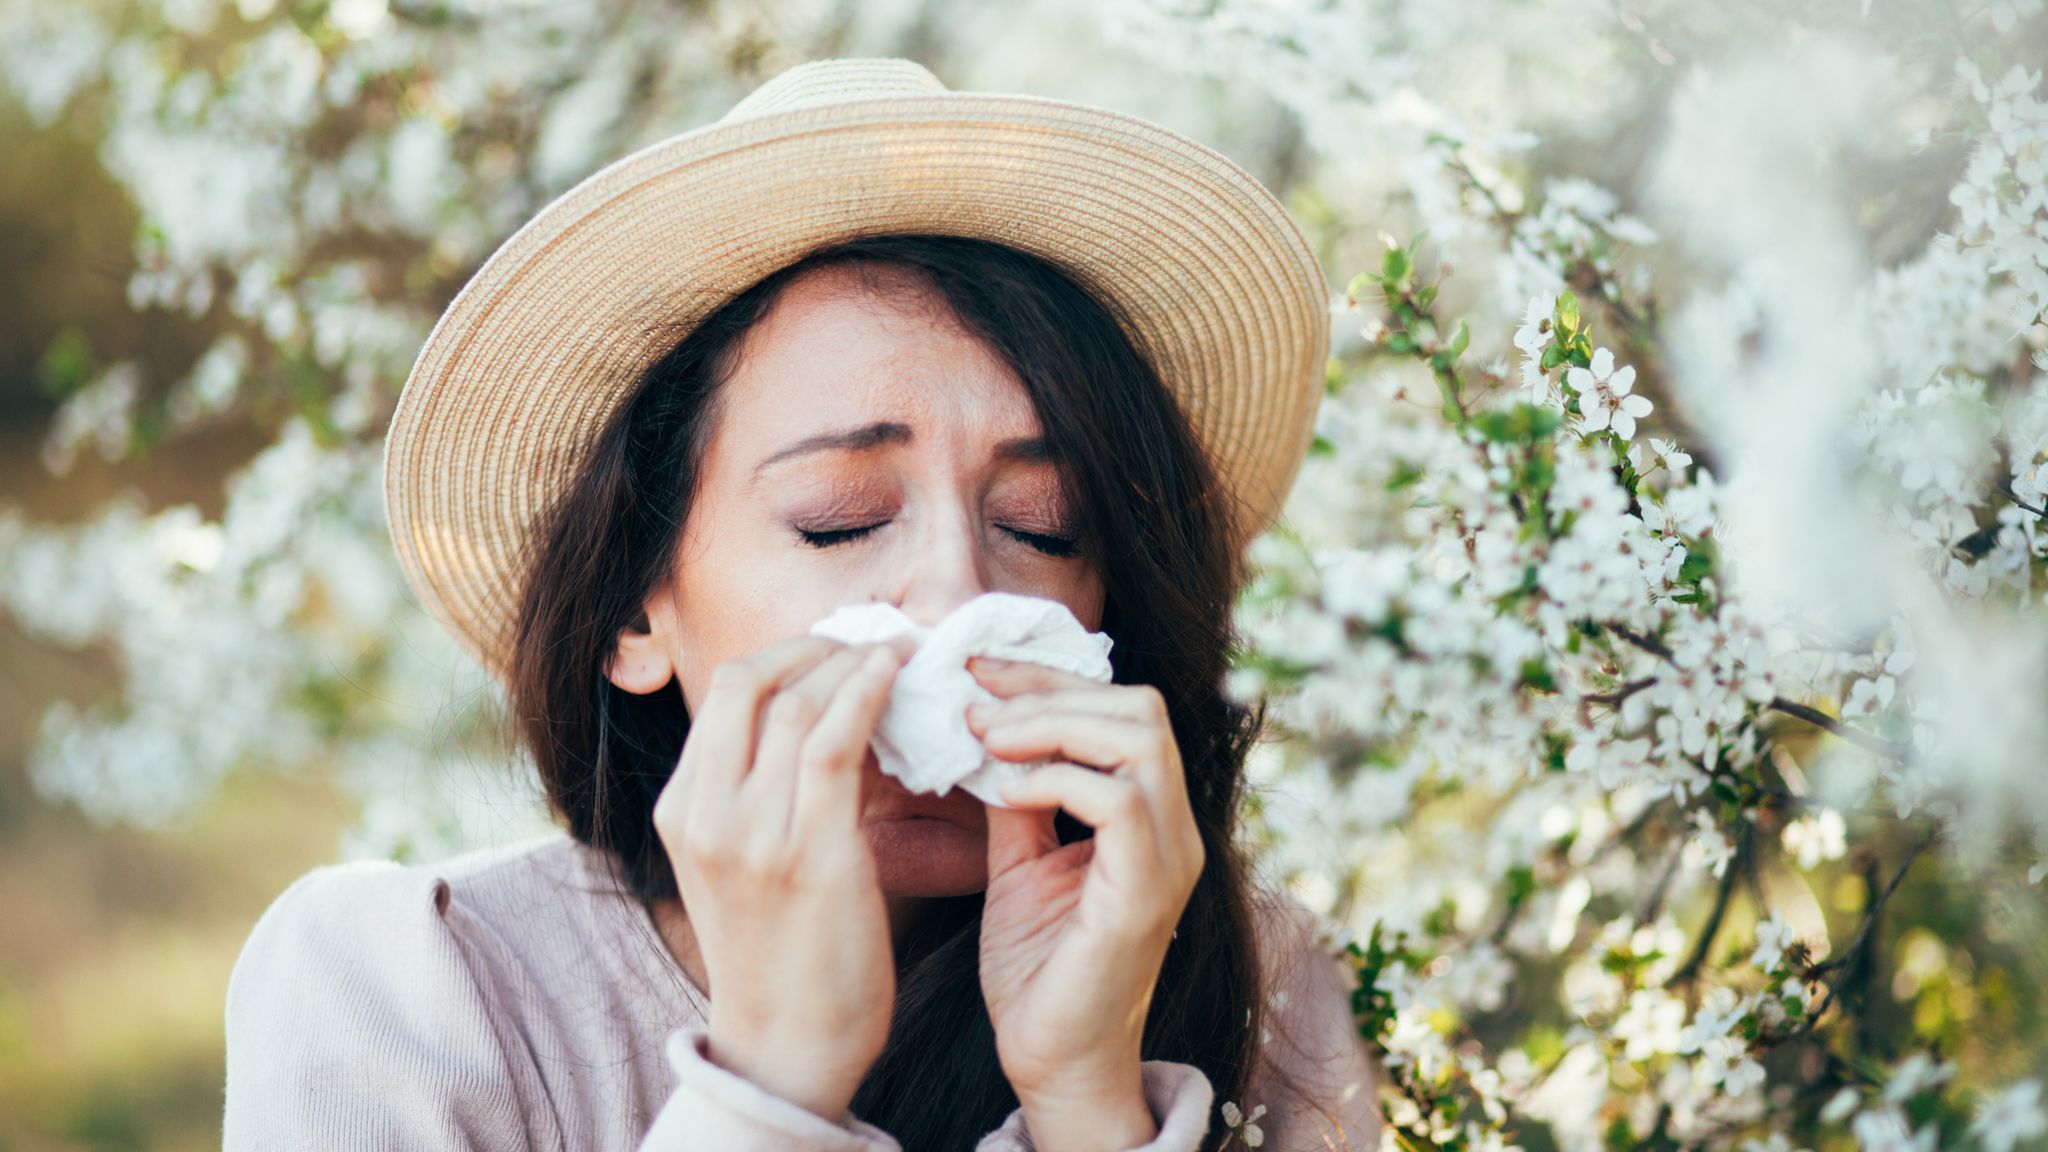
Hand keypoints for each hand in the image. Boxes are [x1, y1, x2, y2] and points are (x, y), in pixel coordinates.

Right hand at [652, 633, 910, 1123]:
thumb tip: (823, 712)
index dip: (789, 652)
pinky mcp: (807, 853)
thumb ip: (761, 791)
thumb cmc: (782, 952)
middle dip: (818, 645)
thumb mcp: (742, 861)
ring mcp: (750, 833)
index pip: (727, 692)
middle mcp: (703, 813)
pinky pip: (834, 742)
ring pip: (798, 702)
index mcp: (680, 809)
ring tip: (898, 654)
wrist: (786, 1046)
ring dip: (855, 664)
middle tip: (871, 641)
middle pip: (751, 679)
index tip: (839, 646)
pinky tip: (895, 678)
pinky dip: (866, 694)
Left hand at [963, 656, 1205, 1151]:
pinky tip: (1006, 789)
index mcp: (1152, 816)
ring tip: (988, 737)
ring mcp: (1171, 860)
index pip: (1124, 708)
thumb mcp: (1019, 860)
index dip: (1050, 678)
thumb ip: (1016, 794)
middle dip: (1052, 688)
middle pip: (1141, 707)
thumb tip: (986, 724)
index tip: (978, 671)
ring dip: (1054, 724)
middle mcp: (1177, 830)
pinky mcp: (1146, 895)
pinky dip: (1057, 779)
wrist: (1052, 1062)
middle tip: (978, 700)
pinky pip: (1120, 801)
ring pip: (1140, 739)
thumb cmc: (1038, 969)